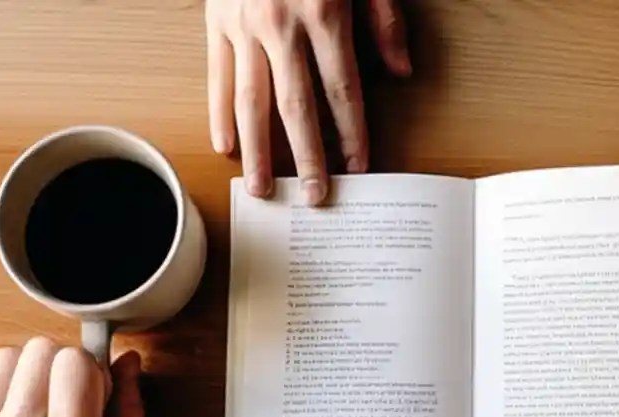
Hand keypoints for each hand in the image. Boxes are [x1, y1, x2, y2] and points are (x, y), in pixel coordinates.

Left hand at [0, 338, 144, 416]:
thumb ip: (128, 416)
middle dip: (60, 365)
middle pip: (38, 349)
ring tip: (37, 412)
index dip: (91, 370)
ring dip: (27, 375)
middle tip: (67, 401)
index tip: (94, 395)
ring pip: (3, 360)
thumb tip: (128, 361)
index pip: (75, 359)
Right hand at [206, 0, 411, 203]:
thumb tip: (402, 70)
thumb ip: (385, 19)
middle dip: (306, 158)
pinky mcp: (215, 19)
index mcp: (323, 13)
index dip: (352, 133)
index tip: (358, 167)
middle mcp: (280, 25)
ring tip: (261, 188)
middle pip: (295, 107)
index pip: (342, 90)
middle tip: (313, 196)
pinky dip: (218, 113)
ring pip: (250, 99)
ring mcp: (243, 24)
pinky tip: (226, 145)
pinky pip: (217, 75)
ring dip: (257, 150)